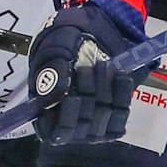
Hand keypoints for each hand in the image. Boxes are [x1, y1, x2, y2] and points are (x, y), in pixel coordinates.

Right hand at [29, 5, 139, 146]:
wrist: (94, 34)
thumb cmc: (66, 42)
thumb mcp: (55, 48)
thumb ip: (52, 70)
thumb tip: (53, 96)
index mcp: (44, 111)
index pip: (54, 132)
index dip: (65, 118)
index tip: (73, 97)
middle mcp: (67, 124)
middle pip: (81, 124)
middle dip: (87, 93)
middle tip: (88, 67)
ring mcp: (91, 125)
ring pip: (101, 119)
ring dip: (105, 91)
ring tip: (104, 66)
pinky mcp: (113, 120)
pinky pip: (121, 116)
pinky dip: (123, 95)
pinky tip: (121, 77)